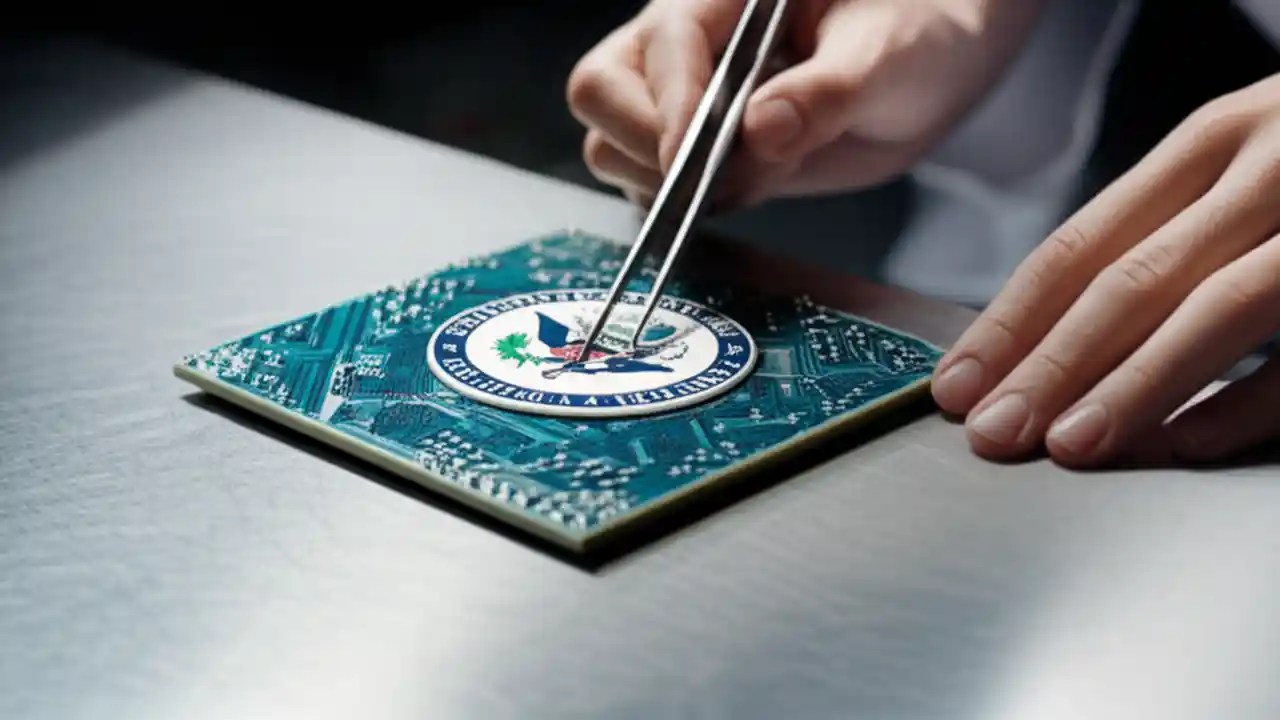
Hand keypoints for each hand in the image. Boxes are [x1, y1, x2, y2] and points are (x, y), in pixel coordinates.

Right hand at [565, 0, 1045, 207]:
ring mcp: (684, 98)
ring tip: (745, 183)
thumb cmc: (915, 33)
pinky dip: (675, 205)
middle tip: (709, 179)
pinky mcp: (696, 152)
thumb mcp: (890, 56)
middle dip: (643, 143)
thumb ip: (827, 93)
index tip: (694, 161)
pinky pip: (648, 184)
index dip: (673, 105)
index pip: (665, 46)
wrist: (932, 66)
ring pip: (610, 143)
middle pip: (601, 90)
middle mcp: (687, 43)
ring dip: (659, 182)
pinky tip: (738, 195)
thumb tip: (761, 133)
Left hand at [931, 73, 1279, 467]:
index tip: (958, 384)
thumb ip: (1163, 233)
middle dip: (1050, 365)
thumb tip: (1040, 337)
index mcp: (1215, 140)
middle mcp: (1273, 167)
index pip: (1082, 242)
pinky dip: (1242, 406)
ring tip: (1068, 445)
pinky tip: (1180, 445)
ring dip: (1135, 388)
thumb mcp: (1241, 170)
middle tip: (993, 431)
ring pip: (1221, 311)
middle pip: (1134, 280)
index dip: (1010, 320)